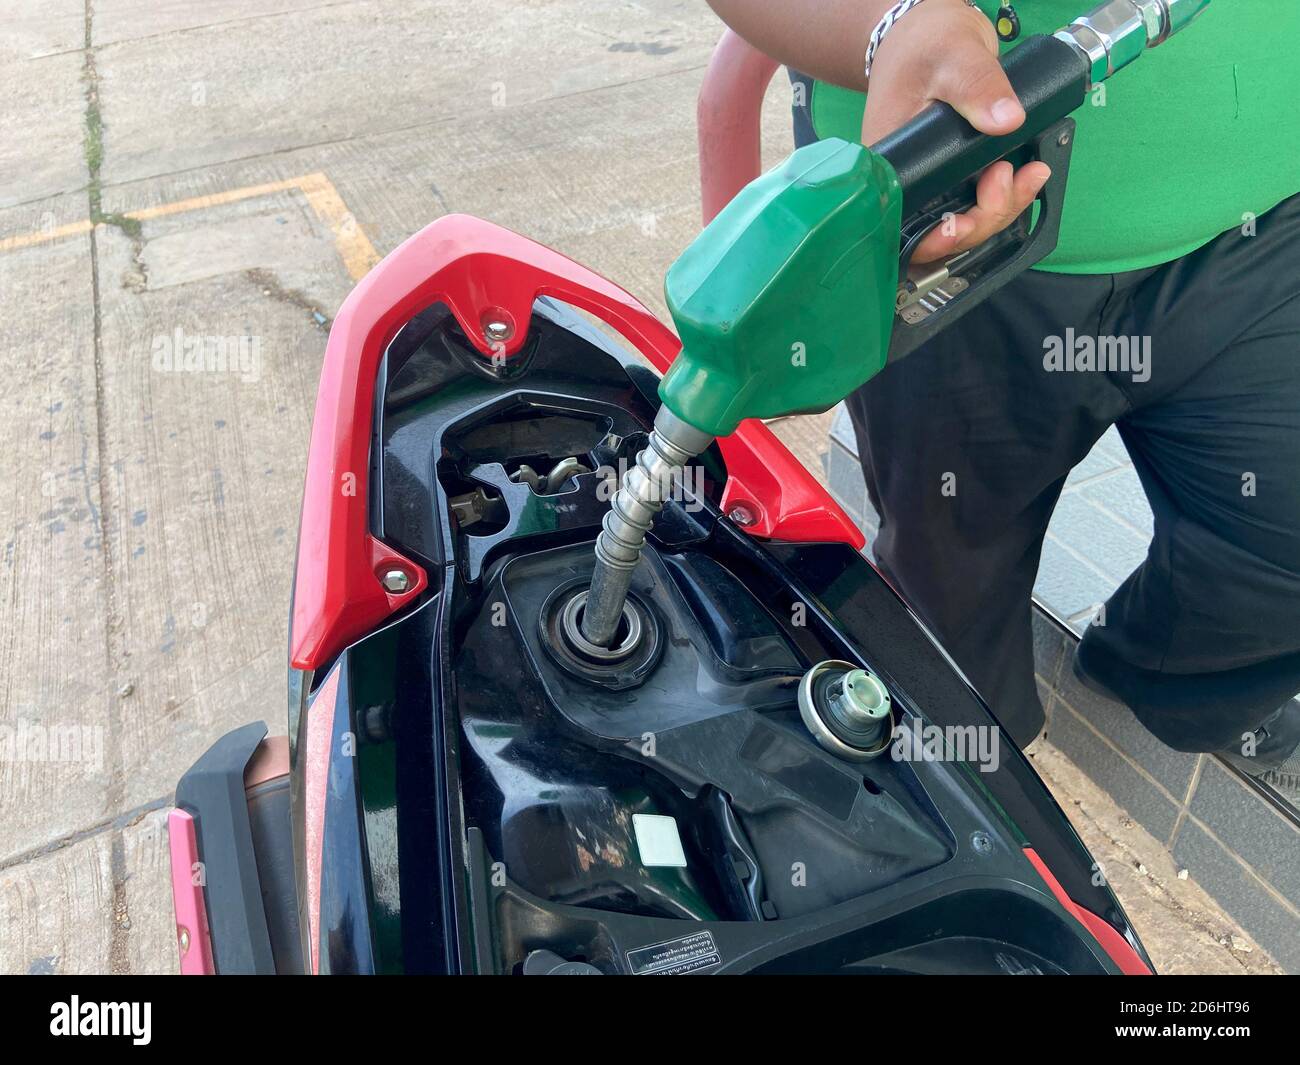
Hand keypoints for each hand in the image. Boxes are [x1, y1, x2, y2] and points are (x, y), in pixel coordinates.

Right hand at [862, 0, 1050, 263]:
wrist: (929, 33)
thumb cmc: (924, 44)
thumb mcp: (953, 57)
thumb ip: (978, 86)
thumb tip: (1007, 120)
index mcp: (889, 166)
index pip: (906, 224)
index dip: (937, 236)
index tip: (962, 222)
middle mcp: (906, 182)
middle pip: (939, 233)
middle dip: (981, 220)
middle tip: (1005, 178)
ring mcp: (931, 181)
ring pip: (964, 223)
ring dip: (1001, 209)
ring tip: (1029, 175)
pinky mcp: (953, 176)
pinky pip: (977, 203)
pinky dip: (1007, 196)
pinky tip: (1029, 175)